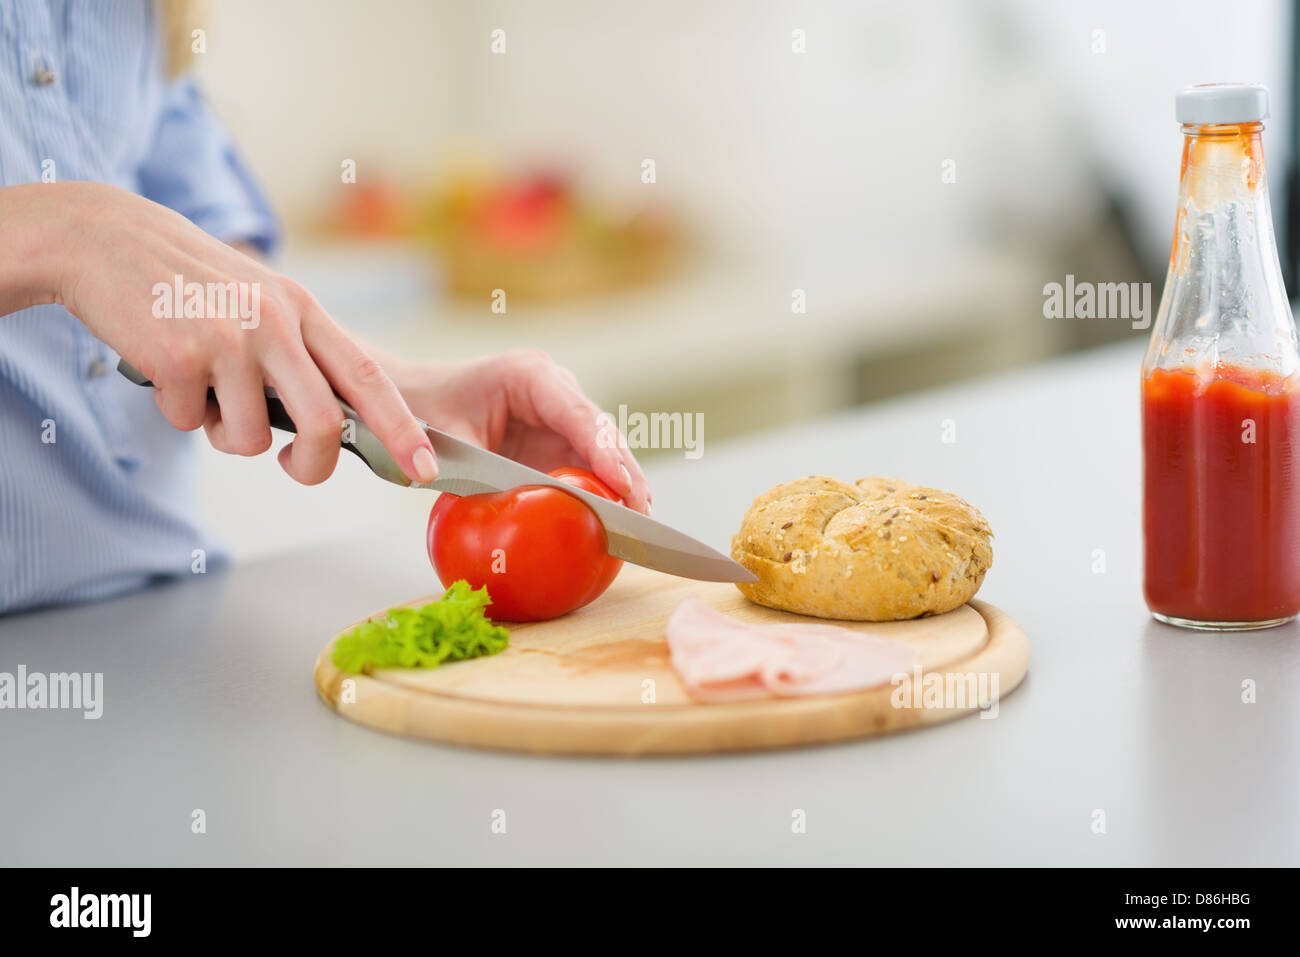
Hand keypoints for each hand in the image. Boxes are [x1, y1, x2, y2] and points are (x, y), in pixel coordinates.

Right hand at [10, 181, 436, 485]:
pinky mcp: (178, 357)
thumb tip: (333, 422)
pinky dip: (176, 411)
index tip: (425, 468)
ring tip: (203, 387)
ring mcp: (228, 340)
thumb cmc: (188, 281)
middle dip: (313, 466)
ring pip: (251, 439)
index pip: (368, 379)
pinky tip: (164, 366)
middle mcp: (275, 324)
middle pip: (323, 426)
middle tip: (296, 467)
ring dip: (224, 432)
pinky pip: (189, 424)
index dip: (401, 429)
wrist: (104, 238)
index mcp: (303, 311)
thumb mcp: (260, 299)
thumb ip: (298, 351)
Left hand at [383, 349, 651, 513]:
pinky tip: (617, 521)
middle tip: (642, 512)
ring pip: (602, 449)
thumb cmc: (422, 408)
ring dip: (622, 484)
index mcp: (529, 376)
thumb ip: (479, 472)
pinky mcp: (556, 441)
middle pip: (601, 432)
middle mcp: (554, 390)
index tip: (623, 486)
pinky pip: (586, 465)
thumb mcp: (446, 439)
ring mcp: (558, 416)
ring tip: (640, 523)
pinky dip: (602, 491)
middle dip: (625, 471)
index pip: (579, 414)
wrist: (408, 400)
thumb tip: (507, 511)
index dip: (605, 451)